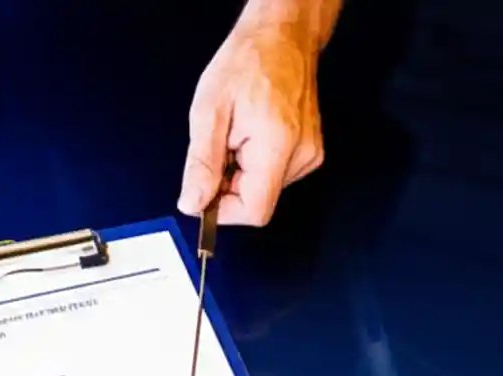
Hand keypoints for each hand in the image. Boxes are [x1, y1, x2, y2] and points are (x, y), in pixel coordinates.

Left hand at [178, 3, 327, 225]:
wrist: (280, 37)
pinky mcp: (309, 151)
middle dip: (229, 183)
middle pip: (257, 200)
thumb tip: (193, 203)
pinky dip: (254, 162)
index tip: (204, 191)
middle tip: (221, 144)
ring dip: (240, 171)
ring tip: (238, 133)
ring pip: (263, 188)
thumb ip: (202, 163)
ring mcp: (309, 154)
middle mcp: (302, 156)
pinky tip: (251, 133)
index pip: (254, 211)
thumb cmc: (247, 63)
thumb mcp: (209, 112)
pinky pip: (274, 173)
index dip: (223, 210)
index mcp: (278, 146)